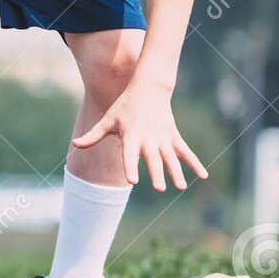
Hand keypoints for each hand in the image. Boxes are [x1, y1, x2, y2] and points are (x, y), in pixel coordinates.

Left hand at [72, 85, 208, 191]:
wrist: (148, 88)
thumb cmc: (124, 107)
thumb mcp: (108, 120)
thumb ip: (93, 135)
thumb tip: (75, 145)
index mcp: (131, 136)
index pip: (130, 154)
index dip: (131, 166)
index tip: (133, 180)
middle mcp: (148, 138)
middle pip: (153, 158)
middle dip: (157, 173)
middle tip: (159, 189)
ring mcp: (163, 137)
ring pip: (171, 157)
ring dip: (177, 171)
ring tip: (180, 187)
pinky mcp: (174, 136)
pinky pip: (186, 151)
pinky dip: (195, 163)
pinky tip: (203, 176)